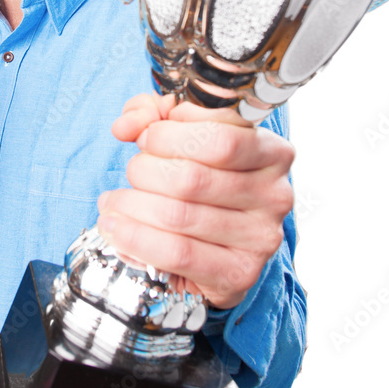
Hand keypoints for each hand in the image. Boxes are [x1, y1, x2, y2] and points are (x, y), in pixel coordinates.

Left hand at [96, 93, 294, 309]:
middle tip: (132, 172)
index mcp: (272, 152)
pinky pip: (176, 253)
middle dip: (145, 170)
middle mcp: (274, 194)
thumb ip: (153, 114)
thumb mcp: (181, 135)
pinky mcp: (238, 273)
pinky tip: (116, 228)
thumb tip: (129, 123)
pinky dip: (136, 238)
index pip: (220, 137)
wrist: (214, 249)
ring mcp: (260, 238)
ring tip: (114, 202)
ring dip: (132, 205)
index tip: (146, 137)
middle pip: (192, 178)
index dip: (169, 134)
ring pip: (179, 215)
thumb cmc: (201, 183)